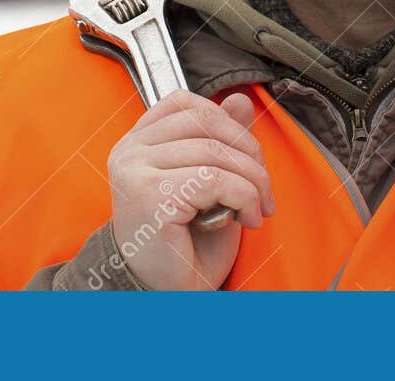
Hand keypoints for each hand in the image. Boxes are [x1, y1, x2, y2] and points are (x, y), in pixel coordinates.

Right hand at [106, 89, 274, 288]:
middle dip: (249, 152)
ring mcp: (136, 171)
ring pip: (215, 152)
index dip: (226, 121)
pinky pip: (216, 179)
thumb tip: (242, 100)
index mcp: (137, 142)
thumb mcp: (211, 182)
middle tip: (265, 188)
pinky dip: (245, 197)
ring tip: (259, 208)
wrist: (164, 295)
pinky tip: (248, 219)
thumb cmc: (183, 244)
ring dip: (253, 180)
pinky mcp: (151, 195)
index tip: (247, 156)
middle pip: (206, 122)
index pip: (185, 103)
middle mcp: (129, 151)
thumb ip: (222, 140)